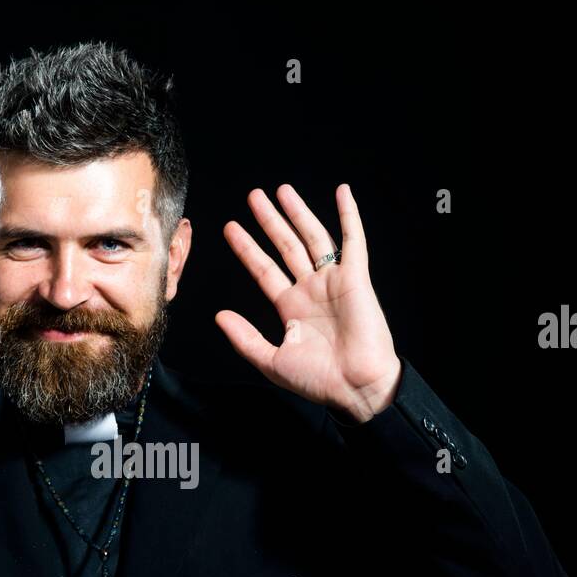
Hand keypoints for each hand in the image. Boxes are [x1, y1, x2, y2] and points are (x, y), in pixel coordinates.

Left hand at [217, 183, 401, 422]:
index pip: (264, 270)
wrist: (354, 386)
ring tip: (281, 190)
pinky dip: (349, 215)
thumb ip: (245, 338)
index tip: (231, 228)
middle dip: (269, 221)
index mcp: (292, 308)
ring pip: (313, 237)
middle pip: (286, 246)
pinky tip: (343, 192)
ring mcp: (334, 281)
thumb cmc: (318, 380)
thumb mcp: (271, 360)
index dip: (247, 248)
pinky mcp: (356, 278)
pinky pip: (354, 241)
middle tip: (253, 197)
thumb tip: (219, 316)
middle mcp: (311, 290)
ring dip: (298, 212)